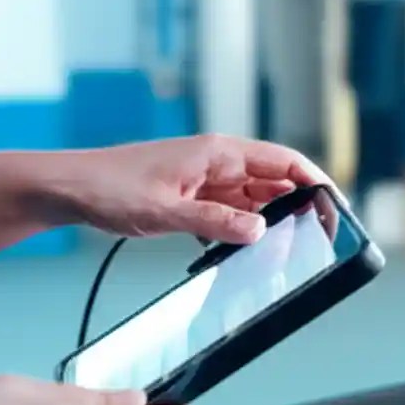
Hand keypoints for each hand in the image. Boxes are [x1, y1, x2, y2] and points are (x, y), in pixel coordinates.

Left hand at [48, 134, 332, 244]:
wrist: (70, 188)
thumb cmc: (109, 188)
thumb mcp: (165, 211)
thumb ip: (214, 221)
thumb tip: (259, 231)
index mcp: (217, 152)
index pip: (284, 161)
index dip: (315, 182)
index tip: (334, 208)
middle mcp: (216, 160)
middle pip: (274, 180)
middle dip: (298, 207)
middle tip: (316, 240)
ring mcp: (203, 177)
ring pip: (251, 198)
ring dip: (268, 221)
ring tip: (287, 251)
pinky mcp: (189, 195)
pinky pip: (227, 211)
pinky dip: (239, 229)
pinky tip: (242, 252)